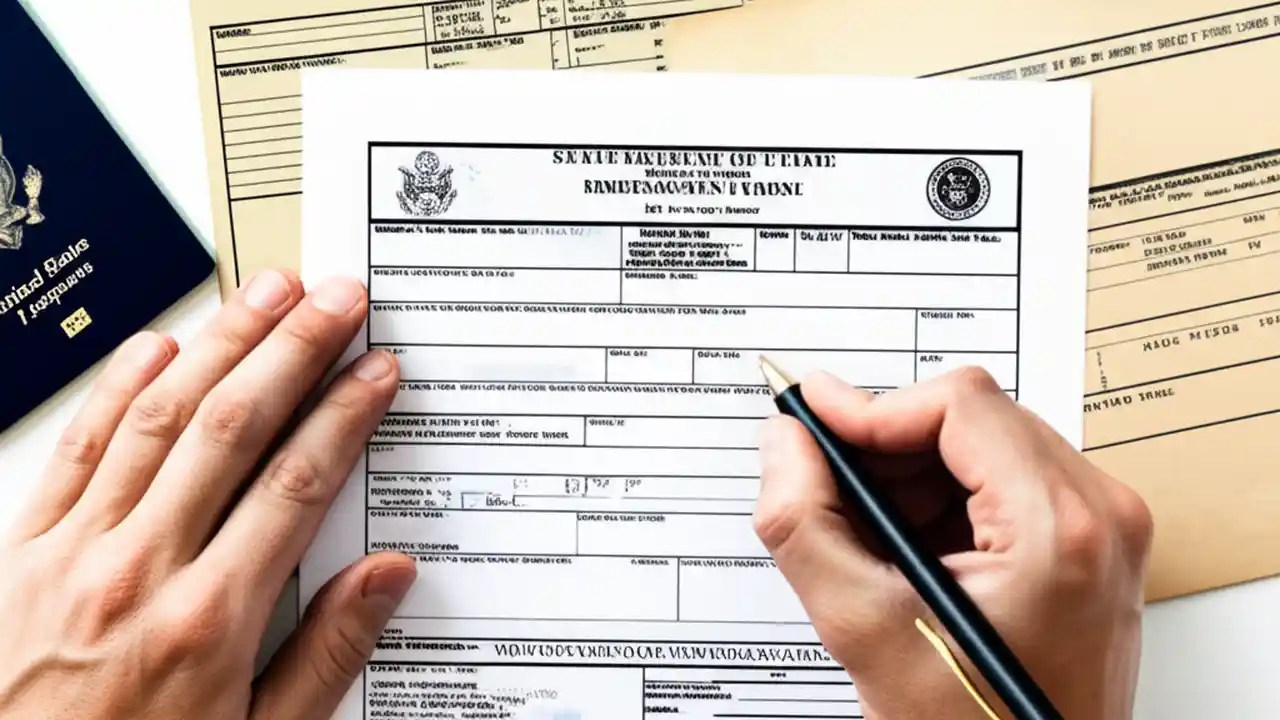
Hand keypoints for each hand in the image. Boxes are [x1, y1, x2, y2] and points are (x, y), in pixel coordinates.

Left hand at [0, 271, 413, 718]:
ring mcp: (73, 552)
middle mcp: (141, 569)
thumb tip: (387, 577)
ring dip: (218, 345)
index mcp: (210, 622)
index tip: (376, 371)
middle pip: (234, 428)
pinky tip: (155, 346)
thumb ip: (328, 655)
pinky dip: (116, 388)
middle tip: (334, 298)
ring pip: (158, 418)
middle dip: (292, 350)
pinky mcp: (20, 551)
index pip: (297, 483)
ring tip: (263, 294)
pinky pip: (75, 448)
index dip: (345, 414)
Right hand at [756, 369, 1152, 719]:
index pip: (959, 405)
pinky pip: (1006, 481)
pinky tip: (908, 548)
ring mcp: (1102, 529)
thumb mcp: (864, 628)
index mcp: (1058, 529)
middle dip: (889, 446)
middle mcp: (1100, 516)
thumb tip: (786, 444)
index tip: (816, 420)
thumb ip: (805, 522)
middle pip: (974, 419)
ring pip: (986, 445)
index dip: (874, 406)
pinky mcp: (1091, 544)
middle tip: (830, 483)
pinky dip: (945, 499)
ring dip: (913, 474)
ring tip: (870, 534)